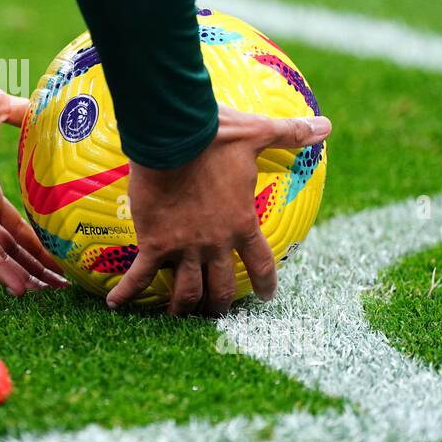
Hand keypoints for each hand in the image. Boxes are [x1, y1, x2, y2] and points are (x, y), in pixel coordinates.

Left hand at [0, 71, 67, 294]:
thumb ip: (22, 114)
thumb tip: (47, 111)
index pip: (11, 220)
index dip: (33, 239)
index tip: (56, 255)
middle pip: (6, 243)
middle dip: (31, 264)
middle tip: (57, 285)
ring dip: (18, 274)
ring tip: (42, 295)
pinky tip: (17, 287)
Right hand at [106, 104, 331, 316]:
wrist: (171, 136)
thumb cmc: (214, 135)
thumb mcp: (258, 134)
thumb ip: (291, 133)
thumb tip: (325, 125)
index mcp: (241, 222)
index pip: (260, 263)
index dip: (266, 283)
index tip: (268, 297)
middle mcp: (215, 243)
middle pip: (221, 287)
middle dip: (220, 304)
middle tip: (215, 313)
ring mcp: (184, 247)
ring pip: (187, 292)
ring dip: (183, 307)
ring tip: (178, 316)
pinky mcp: (154, 243)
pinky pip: (140, 276)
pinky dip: (127, 293)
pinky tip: (116, 305)